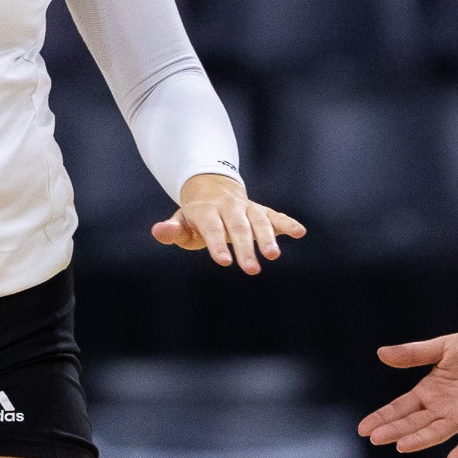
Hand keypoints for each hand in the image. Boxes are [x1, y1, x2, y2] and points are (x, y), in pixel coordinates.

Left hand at [150, 173, 305, 274]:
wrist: (212, 187)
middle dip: (246, 248)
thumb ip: (172, 230)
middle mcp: (229, 206)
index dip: (217, 244)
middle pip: (238, 227)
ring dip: (268, 238)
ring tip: (274, 256)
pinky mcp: (262, 211)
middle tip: (252, 270)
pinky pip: (275, 216)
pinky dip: (287, 223)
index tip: (224, 262)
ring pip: (259, 221)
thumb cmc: (195, 216)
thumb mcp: (181, 222)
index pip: (212, 228)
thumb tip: (158, 231)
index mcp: (206, 209)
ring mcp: (247, 207)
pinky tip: (299, 232)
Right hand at [357, 328, 457, 457]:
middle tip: (375, 438)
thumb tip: (380, 353)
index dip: (383, 417)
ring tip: (400, 445)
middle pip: (414, 422)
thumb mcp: (445, 347)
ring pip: (437, 432)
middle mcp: (443, 407)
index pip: (401, 407)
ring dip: (420, 439)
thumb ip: (415, 354)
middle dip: (395, 430)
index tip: (363, 429)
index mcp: (431, 390)